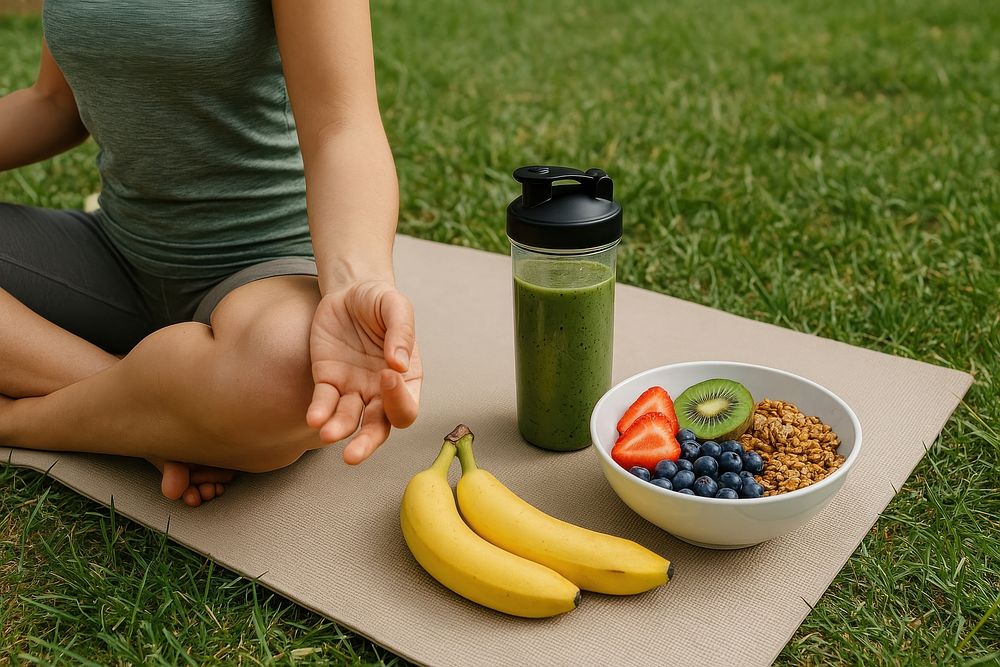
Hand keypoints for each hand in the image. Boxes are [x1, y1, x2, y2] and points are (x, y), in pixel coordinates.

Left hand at [305, 280, 421, 463]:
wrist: (350, 290)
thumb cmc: (380, 301)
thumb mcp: (397, 307)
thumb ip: (402, 332)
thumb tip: (399, 364)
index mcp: (407, 380)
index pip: (406, 406)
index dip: (398, 399)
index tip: (387, 374)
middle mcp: (381, 392)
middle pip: (378, 427)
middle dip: (366, 442)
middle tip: (353, 454)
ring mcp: (353, 389)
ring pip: (348, 420)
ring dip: (338, 430)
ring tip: (327, 434)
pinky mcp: (328, 381)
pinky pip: (323, 402)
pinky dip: (319, 412)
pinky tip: (313, 418)